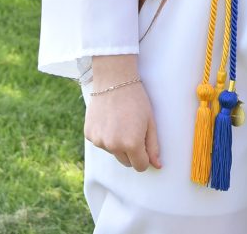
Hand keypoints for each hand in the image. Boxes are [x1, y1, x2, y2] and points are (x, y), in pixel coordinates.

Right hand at [85, 56, 161, 171]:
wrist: (114, 81)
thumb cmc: (136, 99)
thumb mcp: (150, 121)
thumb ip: (153, 145)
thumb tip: (157, 165)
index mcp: (131, 144)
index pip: (140, 166)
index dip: (145, 159)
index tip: (146, 148)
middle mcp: (113, 146)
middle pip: (126, 162)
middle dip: (132, 152)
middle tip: (135, 131)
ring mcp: (99, 141)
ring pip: (113, 152)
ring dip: (118, 143)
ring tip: (122, 121)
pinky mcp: (89, 135)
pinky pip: (101, 143)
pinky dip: (106, 136)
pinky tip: (110, 120)